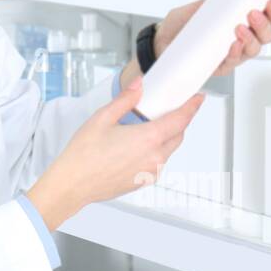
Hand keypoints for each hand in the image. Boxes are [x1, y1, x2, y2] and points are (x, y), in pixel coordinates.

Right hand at [26, 79, 205, 228]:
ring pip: (168, 150)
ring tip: (143, 128)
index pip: (181, 120)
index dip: (192, 107)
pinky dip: (154, 151)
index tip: (198, 99)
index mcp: (148, 139)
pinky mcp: (144, 182)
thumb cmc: (83, 155)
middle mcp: (154, 158)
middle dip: (178, 121)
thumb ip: (125, 99)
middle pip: (178, 135)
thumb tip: (138, 87)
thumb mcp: (102, 118)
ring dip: (164, 137)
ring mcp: (151, 172)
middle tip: (166, 109)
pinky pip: (157, 162)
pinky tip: (133, 146)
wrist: (73, 184)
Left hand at [154, 0, 270, 76]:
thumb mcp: (197, 7)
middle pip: (265, 36)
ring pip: (253, 51)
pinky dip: (235, 54)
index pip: (265, 18)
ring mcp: (231, 54)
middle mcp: (240, 39)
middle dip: (263, 25)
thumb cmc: (180, 25)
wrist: (160, 41)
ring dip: (250, 39)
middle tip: (252, 14)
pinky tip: (232, 45)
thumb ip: (212, 1)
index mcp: (239, 22)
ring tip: (239, 28)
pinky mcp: (219, 67)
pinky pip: (233, 63)